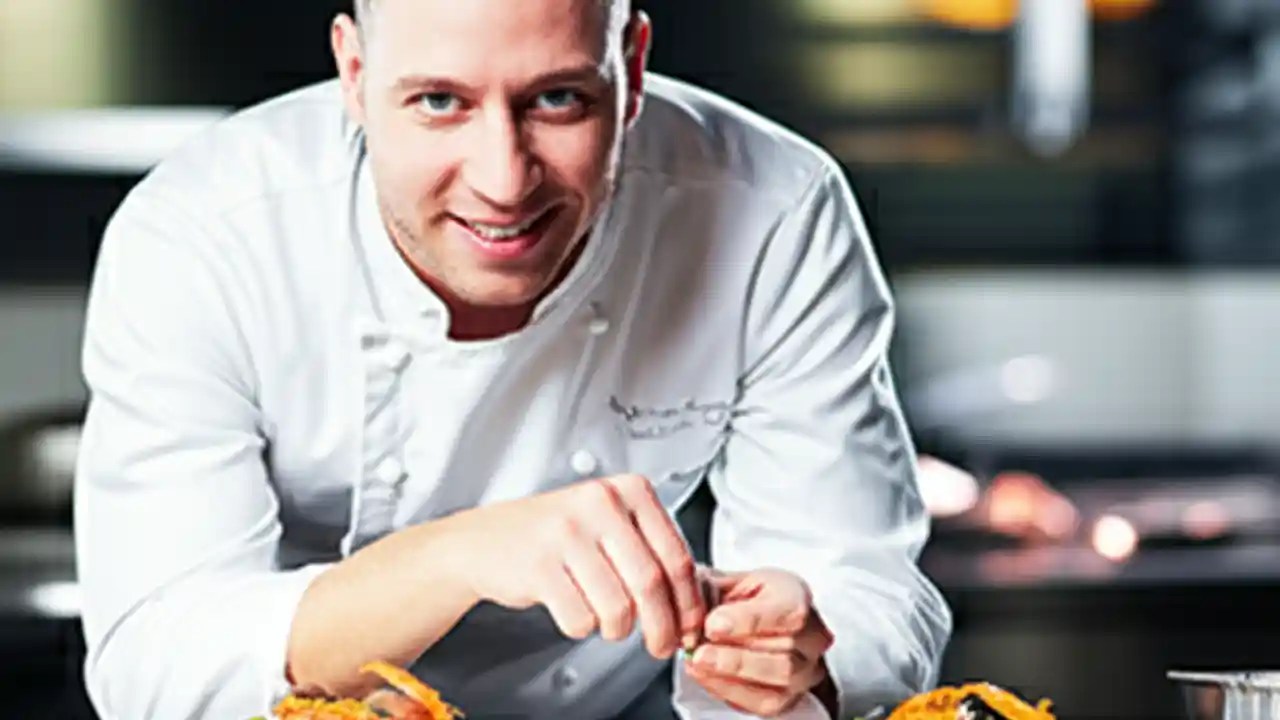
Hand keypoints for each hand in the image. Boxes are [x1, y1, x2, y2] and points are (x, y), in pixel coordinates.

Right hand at [445, 474, 705, 657]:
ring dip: (616, 628)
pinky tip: (573, 607)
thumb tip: (691, 610)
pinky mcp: (538, 564)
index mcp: (629, 489)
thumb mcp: (612, 525)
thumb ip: (653, 555)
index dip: (689, 604)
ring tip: (606, 619)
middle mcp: (600, 503)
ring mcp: (566, 531)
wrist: (487, 540)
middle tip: (661, 646)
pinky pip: (580, 618)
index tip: (691, 628)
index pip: (677, 557)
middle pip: (651, 584)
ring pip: (617, 607)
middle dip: (662, 628)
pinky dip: (581, 626)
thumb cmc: (558, 535)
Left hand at [685, 569, 833, 717]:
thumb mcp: (724, 582)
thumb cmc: (737, 601)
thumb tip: (701, 614)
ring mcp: (806, 670)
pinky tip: (706, 676)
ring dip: (732, 674)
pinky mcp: (790, 697)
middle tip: (699, 651)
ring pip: (778, 678)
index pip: (787, 611)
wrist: (746, 625)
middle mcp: (812, 634)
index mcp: (796, 595)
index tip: (714, 625)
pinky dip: (731, 690)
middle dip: (735, 655)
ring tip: (699, 663)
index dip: (749, 621)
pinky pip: (766, 701)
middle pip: (784, 650)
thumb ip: (712, 593)